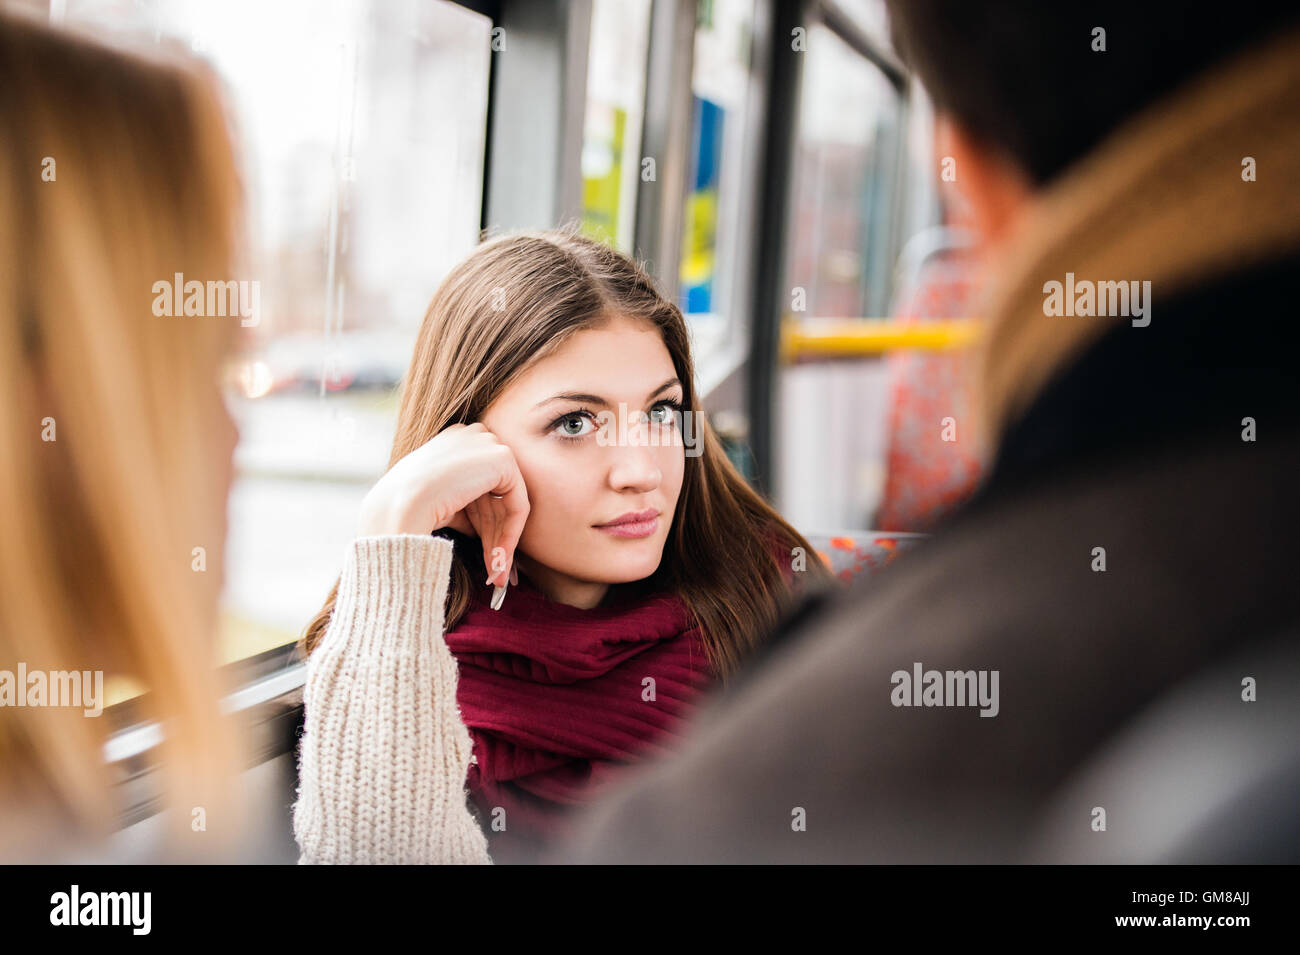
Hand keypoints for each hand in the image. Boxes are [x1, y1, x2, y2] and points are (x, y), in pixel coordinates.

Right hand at [358, 423, 529, 586]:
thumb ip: (463, 505)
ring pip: (509, 500)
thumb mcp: (440, 503)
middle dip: (494, 534)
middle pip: (496, 493)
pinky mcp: (502, 458)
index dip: (481, 522)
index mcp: (453, 441)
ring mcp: (487, 442)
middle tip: (493, 569)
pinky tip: (498, 560)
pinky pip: (518, 503)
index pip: (479, 484)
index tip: (482, 554)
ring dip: (502, 541)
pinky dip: (511, 534)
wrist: (399, 508)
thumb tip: (482, 528)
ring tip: (495, 573)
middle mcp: (472, 435)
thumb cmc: (407, 511)